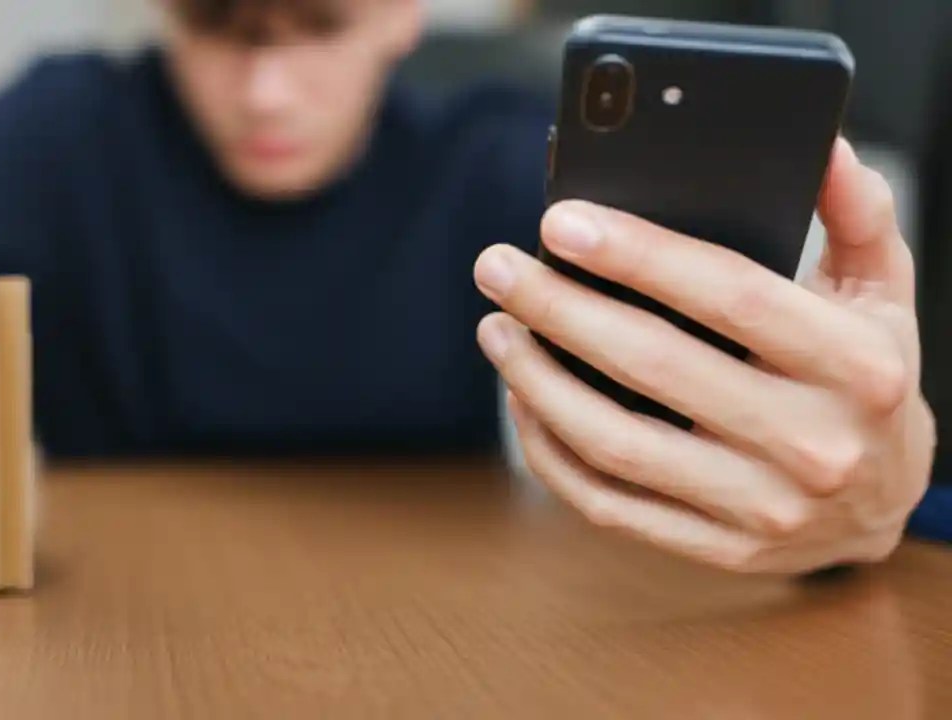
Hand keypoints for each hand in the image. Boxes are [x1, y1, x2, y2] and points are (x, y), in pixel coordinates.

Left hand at [474, 139, 936, 573]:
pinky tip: (523, 398)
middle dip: (559, 309)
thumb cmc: (870, 378)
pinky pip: (608, 503)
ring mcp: (762, 507)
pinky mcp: (718, 549)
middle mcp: (813, 443)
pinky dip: (550, 450)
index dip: (639, 255)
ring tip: (497, 328)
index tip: (561, 221)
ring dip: (537, 381)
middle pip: (653, 364)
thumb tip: (822, 147)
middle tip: (498, 267)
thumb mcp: (884, 291)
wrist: (885, 503)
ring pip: (615, 443)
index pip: (730, 295)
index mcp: (858, 366)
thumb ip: (857, 214)